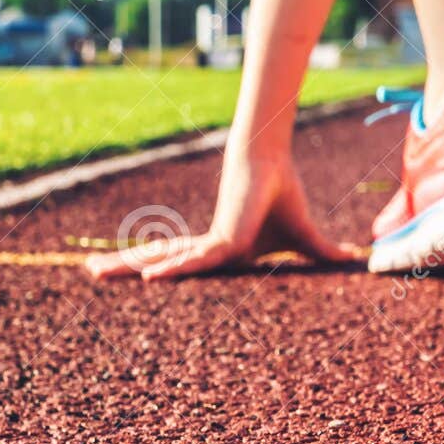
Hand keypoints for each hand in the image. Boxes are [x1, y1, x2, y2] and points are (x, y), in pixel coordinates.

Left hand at [84, 152, 359, 280]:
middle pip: (157, 260)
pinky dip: (173, 270)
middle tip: (88, 271)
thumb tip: (354, 261)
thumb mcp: (302, 237)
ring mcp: (211, 243)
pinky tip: (148, 279)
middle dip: (122, 266)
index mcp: (219, 248)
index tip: (132, 278)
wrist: (276, 165)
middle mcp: (206, 246)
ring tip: (88, 270)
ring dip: (125, 266)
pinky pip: (195, 261)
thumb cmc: (284, 195)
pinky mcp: (224, 240)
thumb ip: (320, 254)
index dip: (158, 270)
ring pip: (163, 261)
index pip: (181, 264)